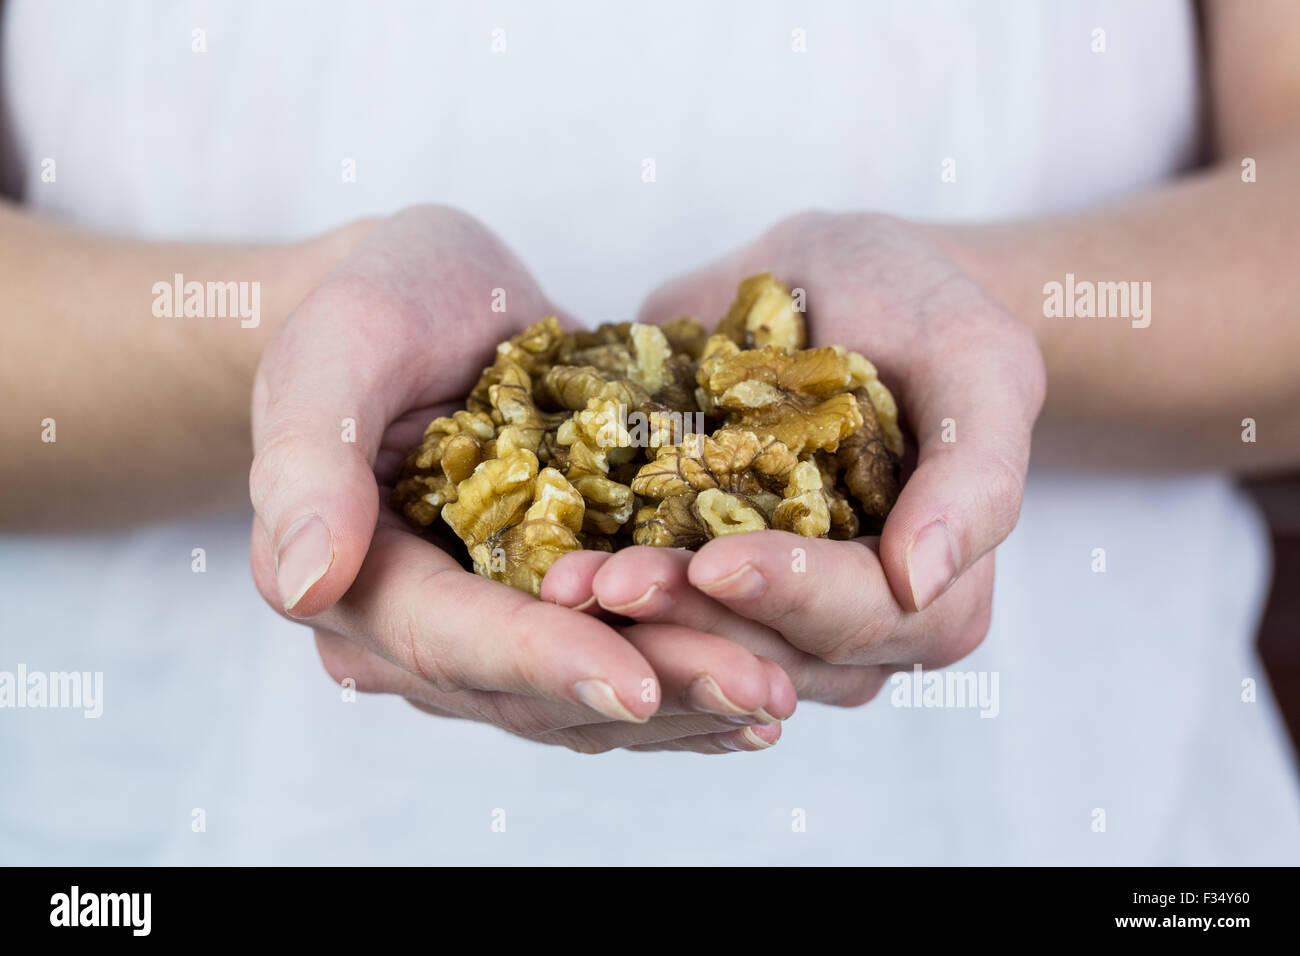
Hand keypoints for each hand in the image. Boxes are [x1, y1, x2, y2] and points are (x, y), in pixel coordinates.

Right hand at [248, 205, 794, 752]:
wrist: (437, 302)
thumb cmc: (379, 308)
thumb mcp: (335, 352)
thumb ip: (306, 460)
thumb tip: (305, 581)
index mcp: (358, 578)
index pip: (449, 639)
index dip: (540, 662)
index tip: (633, 683)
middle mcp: (425, 626)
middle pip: (535, 687)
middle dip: (649, 692)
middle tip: (760, 692)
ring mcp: (498, 621)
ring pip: (588, 692)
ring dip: (687, 700)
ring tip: (778, 695)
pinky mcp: (559, 602)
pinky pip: (625, 656)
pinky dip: (690, 675)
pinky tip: (768, 678)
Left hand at [551, 211, 1043, 681]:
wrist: (834, 280)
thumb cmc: (920, 308)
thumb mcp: (975, 361)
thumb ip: (976, 471)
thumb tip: (925, 581)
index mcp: (935, 594)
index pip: (864, 616)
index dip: (791, 594)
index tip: (715, 561)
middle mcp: (851, 626)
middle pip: (770, 651)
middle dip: (687, 621)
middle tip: (600, 584)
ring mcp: (770, 613)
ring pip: (702, 650)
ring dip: (630, 627)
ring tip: (559, 582)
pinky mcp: (700, 582)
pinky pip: (653, 612)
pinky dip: (601, 599)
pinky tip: (544, 574)